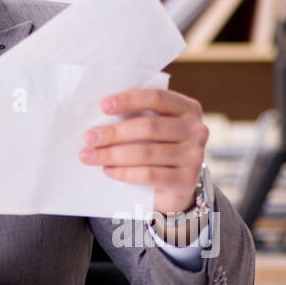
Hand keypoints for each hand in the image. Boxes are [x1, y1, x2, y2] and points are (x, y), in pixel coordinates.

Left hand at [79, 88, 208, 213]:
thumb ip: (137, 117)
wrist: (177, 186)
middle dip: (114, 132)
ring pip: (146, 152)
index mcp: (187, 109)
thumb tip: (99, 119)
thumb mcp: (153, 129)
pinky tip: (109, 171)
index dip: (129, 100)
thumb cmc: (157, 148)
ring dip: (112, 154)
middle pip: (149, 127)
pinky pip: (149, 174)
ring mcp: (194, 156)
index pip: (157, 98)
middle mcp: (196, 130)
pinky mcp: (186, 180)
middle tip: (89, 138)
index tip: (103, 106)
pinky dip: (125, 172)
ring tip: (90, 156)